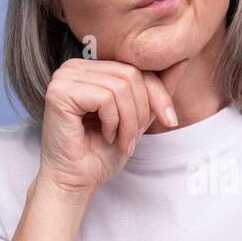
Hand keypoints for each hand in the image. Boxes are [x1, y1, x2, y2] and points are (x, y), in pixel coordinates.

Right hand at [38, 58, 185, 196]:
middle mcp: (74, 67)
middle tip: (134, 139)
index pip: (136, 68)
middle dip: (142, 111)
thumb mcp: (139, 116)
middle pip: (131, 74)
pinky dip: (113, 122)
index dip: (159, 94)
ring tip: (121, 141)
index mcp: (91, 68)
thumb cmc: (101, 152)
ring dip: (129, 122)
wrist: (77, 181)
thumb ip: (156, 88)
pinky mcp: (59, 92)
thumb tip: (182, 59)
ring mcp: (64, 77)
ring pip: (121, 87)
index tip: (170, 121)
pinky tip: (105, 136)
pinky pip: (105, 98)